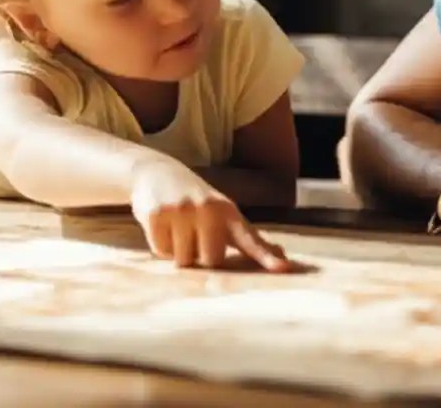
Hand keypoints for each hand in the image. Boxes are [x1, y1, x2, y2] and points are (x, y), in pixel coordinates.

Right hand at [130, 158, 290, 271]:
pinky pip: (162, 251)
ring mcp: (182, 210)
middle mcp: (208, 210)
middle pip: (212, 260)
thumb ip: (251, 239)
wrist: (157, 172)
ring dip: (178, 251)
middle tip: (193, 234)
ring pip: (184, 260)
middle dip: (200, 255)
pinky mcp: (158, 214)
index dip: (266, 256)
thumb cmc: (198, 202)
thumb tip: (283, 257)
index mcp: (229, 212)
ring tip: (176, 228)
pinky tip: (163, 226)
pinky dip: (160, 245)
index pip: (250, 239)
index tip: (283, 267)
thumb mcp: (225, 214)